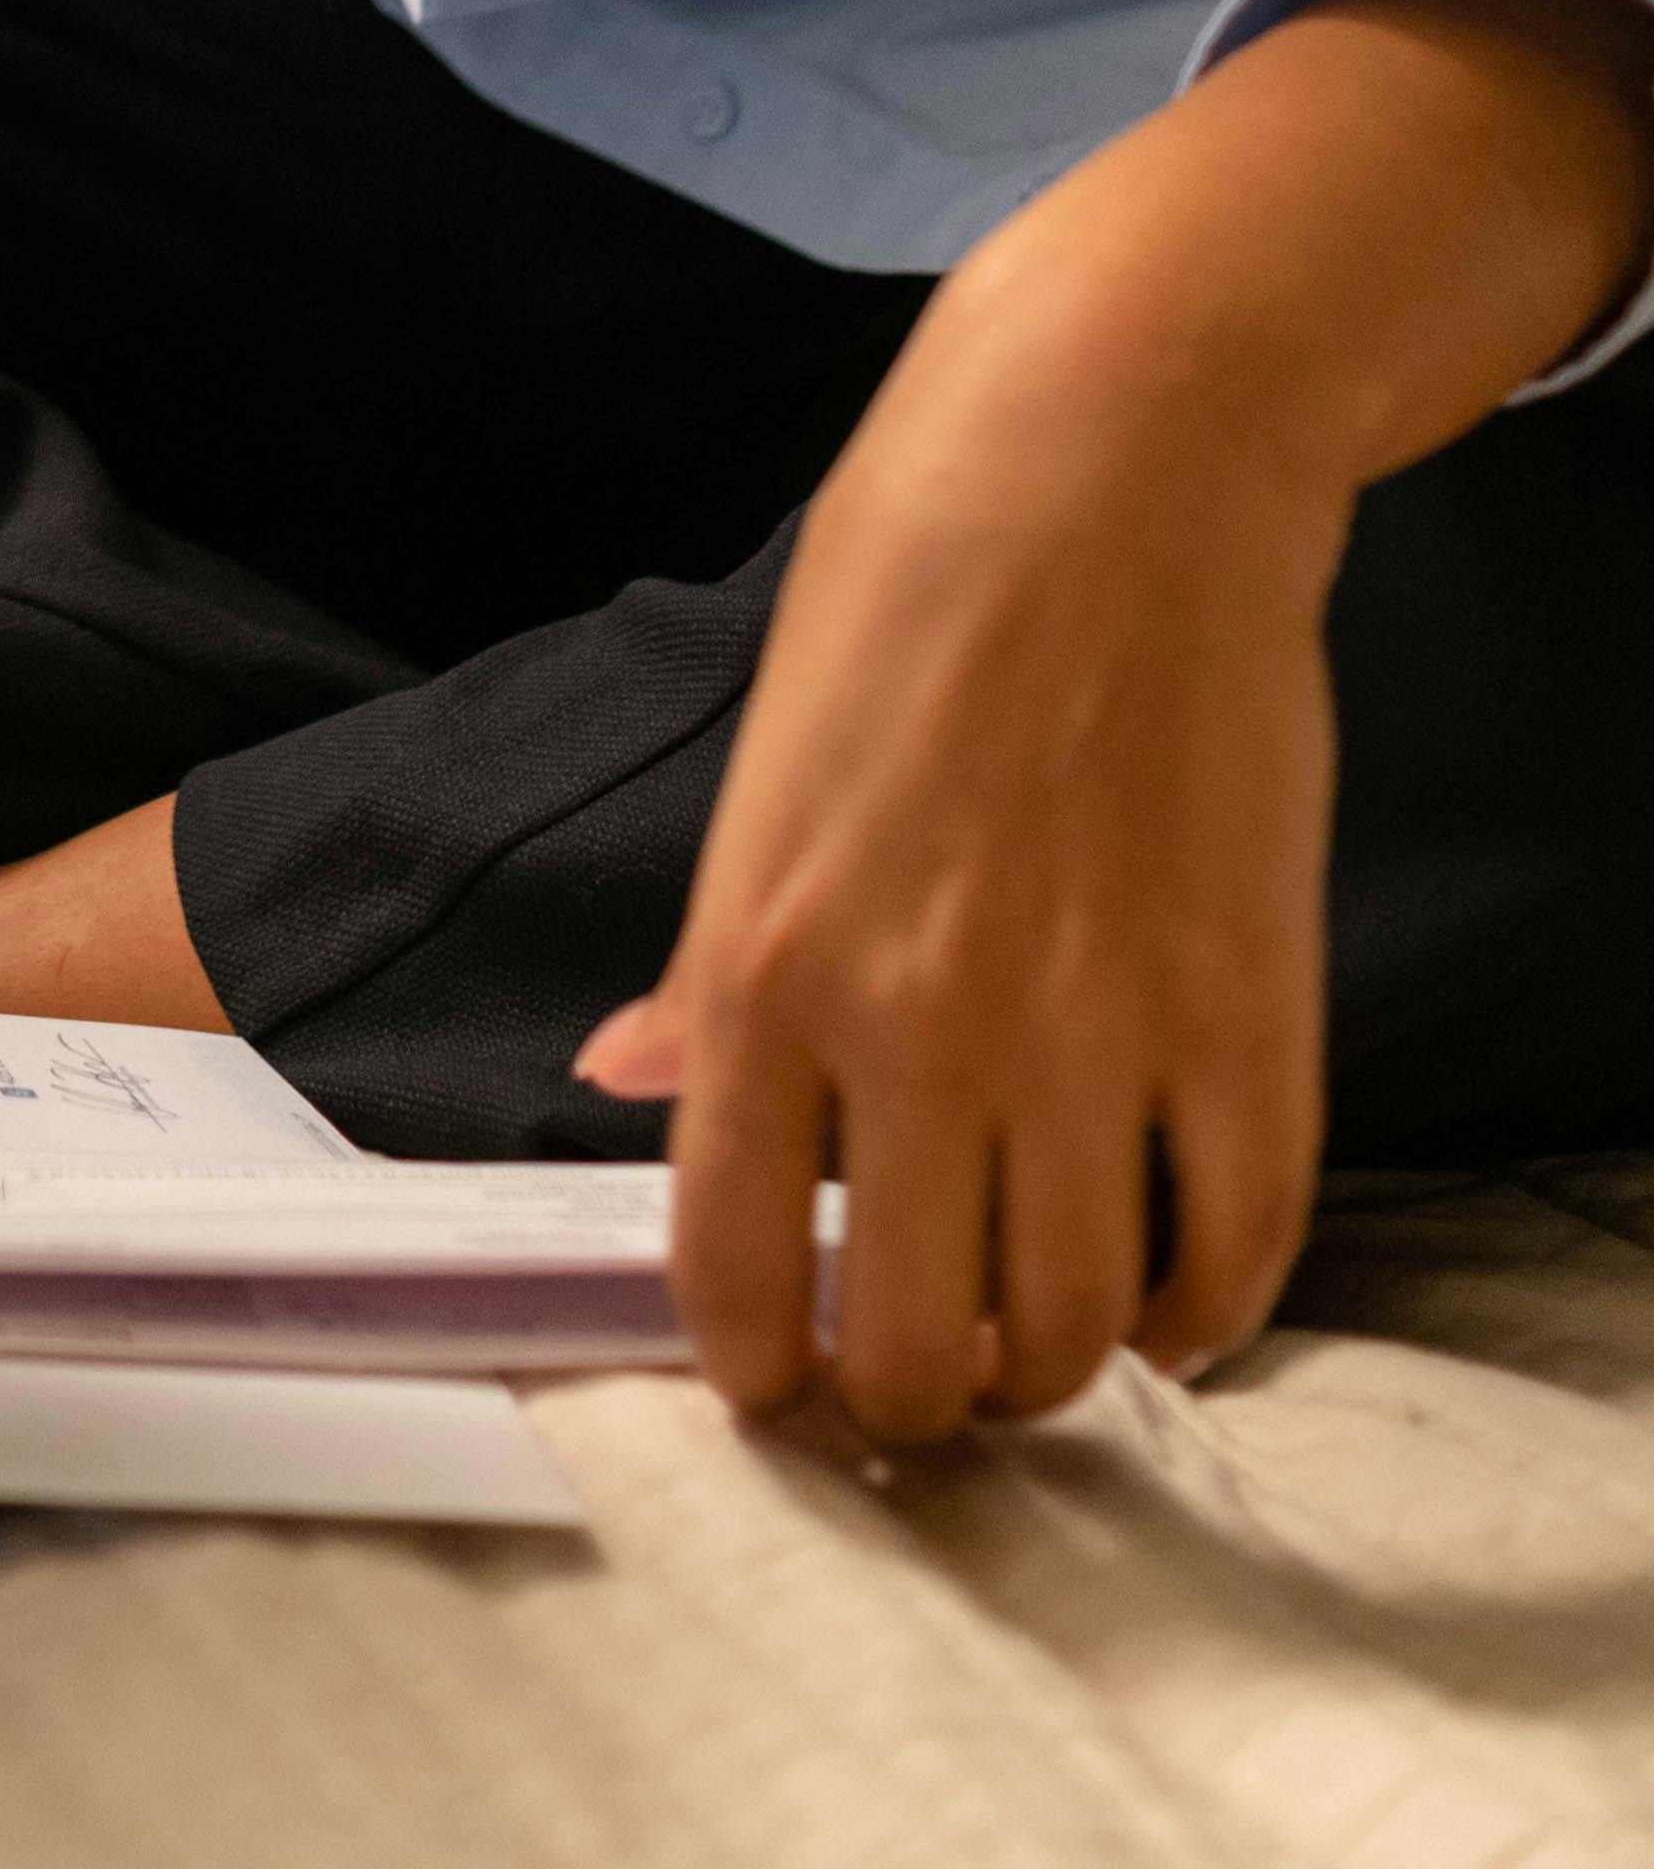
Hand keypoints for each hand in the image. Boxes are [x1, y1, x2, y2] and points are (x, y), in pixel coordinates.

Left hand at [585, 0, 1653, 1441]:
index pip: (727, 1266)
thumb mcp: (767, 772)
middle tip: (918, 1371)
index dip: (754, 1373)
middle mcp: (919, 1029)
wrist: (1115, 468)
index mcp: (766, 966)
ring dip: (1050, 1374)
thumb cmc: (914, 589)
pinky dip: (1203, 1315)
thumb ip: (708, 962)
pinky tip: (1170, 1297)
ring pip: (1072, 1334)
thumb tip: (622, 1079)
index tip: (779, 1387)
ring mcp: (1094, 1035)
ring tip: (1034, 1339)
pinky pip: (1235, 1249)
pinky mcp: (1246, 1016)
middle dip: (906, 1400)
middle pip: (913, 1346)